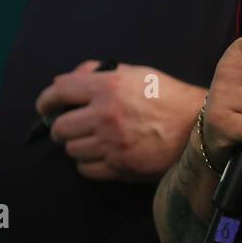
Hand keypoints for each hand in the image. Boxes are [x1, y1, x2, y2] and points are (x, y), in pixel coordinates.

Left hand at [37, 61, 205, 182]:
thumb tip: (62, 80)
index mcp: (109, 87)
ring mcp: (111, 144)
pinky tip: (103, 153)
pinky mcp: (119, 167)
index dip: (46, 100)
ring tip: (94, 139)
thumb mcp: (137, 73)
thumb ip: (100, 73)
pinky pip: (86, 169)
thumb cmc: (168, 95)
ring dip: (78, 144)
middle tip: (72, 126)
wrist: (197, 125)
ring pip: (72, 150)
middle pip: (60, 127)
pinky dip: (89, 163)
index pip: (60, 92)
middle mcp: (105, 115)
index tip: (45, 106)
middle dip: (62, 126)